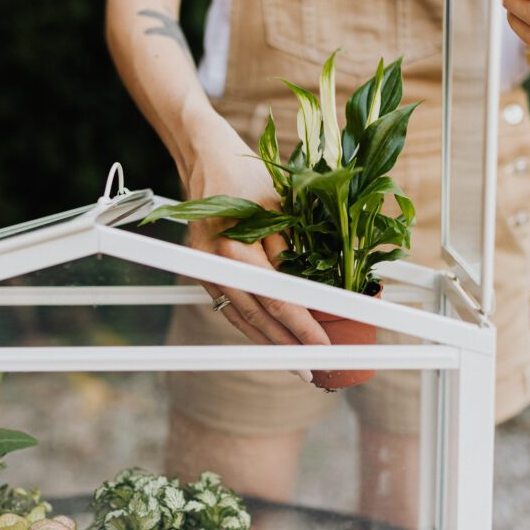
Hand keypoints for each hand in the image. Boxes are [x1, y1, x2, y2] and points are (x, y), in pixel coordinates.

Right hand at [185, 111, 328, 357]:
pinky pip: (231, 308)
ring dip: (271, 345)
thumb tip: (315, 291)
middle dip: (289, 348)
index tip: (325, 349)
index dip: (304, 329)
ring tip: (298, 365)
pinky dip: (253, 327)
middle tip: (316, 371)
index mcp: (236, 249)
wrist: (204, 158)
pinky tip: (271, 341)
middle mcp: (216, 266)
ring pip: (241, 320)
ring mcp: (205, 272)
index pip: (278, 301)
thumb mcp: (281, 207)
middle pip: (258, 320)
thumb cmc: (247, 175)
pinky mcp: (203, 272)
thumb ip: (294, 250)